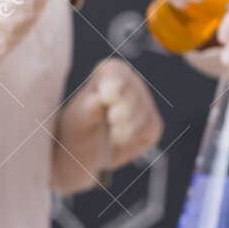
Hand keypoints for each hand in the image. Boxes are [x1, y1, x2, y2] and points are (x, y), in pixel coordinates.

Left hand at [50, 58, 163, 194]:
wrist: (84, 155)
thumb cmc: (76, 131)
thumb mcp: (76, 121)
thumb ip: (87, 109)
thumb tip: (99, 99)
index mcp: (108, 75)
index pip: (117, 72)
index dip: (114, 83)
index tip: (107, 97)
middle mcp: (130, 84)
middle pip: (135, 93)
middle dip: (123, 112)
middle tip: (111, 121)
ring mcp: (144, 103)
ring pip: (145, 114)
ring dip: (128, 130)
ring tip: (111, 136)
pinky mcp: (152, 123)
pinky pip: (151, 130)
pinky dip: (135, 141)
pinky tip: (121, 142)